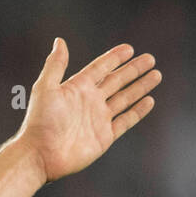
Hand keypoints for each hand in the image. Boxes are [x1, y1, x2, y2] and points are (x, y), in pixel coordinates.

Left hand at [16, 38, 160, 182]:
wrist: (40, 156)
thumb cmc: (40, 122)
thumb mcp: (45, 88)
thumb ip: (55, 65)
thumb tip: (59, 41)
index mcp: (77, 88)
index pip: (100, 68)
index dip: (114, 58)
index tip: (129, 49)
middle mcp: (89, 101)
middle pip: (116, 81)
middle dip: (133, 70)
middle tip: (150, 58)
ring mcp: (98, 119)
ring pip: (125, 99)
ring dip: (140, 87)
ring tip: (156, 75)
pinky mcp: (104, 137)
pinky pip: (125, 121)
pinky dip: (137, 111)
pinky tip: (149, 101)